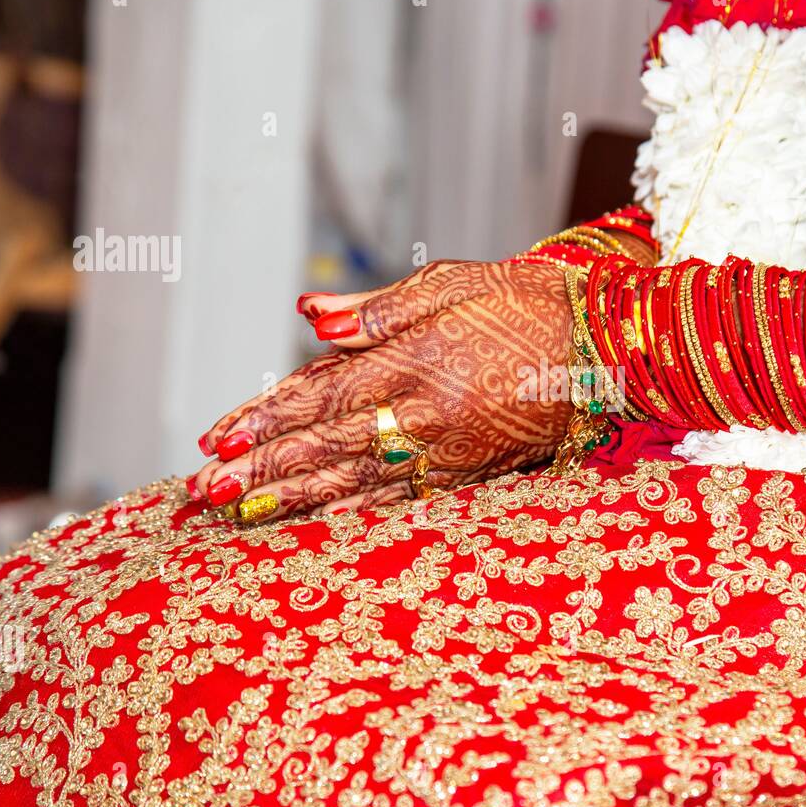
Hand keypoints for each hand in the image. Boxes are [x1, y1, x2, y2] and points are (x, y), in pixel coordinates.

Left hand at [191, 260, 575, 519]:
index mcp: (414, 359)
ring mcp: (445, 449)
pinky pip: (399, 496)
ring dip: (295, 499)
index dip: (265, 419)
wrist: (599, 347)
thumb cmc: (523, 303)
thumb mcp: (451, 284)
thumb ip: (377, 309)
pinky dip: (353, 511)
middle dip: (263, 470)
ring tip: (242, 515)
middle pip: (326, 445)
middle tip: (207, 492)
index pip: (321, 393)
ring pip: (356, 480)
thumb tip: (310, 316)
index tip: (218, 438)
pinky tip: (317, 522)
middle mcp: (424, 411)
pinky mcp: (466, 471)